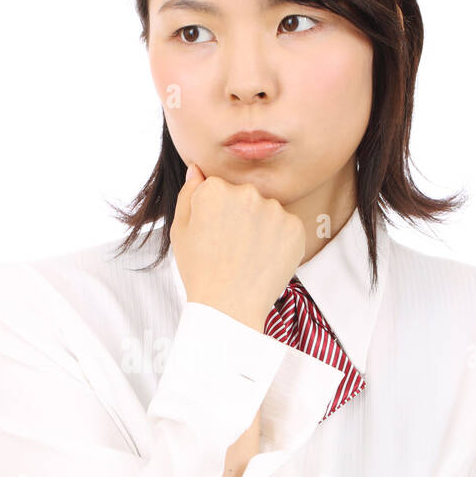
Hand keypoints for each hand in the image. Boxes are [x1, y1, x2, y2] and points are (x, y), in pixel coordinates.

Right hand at [170, 162, 305, 330]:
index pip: (219, 189)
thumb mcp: (180, 231)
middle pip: (245, 197)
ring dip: (262, 227)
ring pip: (268, 211)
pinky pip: (287, 227)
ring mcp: (273, 209)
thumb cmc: (200, 271)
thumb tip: (197, 169)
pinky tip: (264, 260)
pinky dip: (279, 241)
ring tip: (248, 256)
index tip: (214, 234)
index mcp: (214, 189)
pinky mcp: (295, 227)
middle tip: (231, 247)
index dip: (216, 213)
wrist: (229, 307)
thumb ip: (188, 193)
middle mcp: (246, 192)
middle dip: (240, 216)